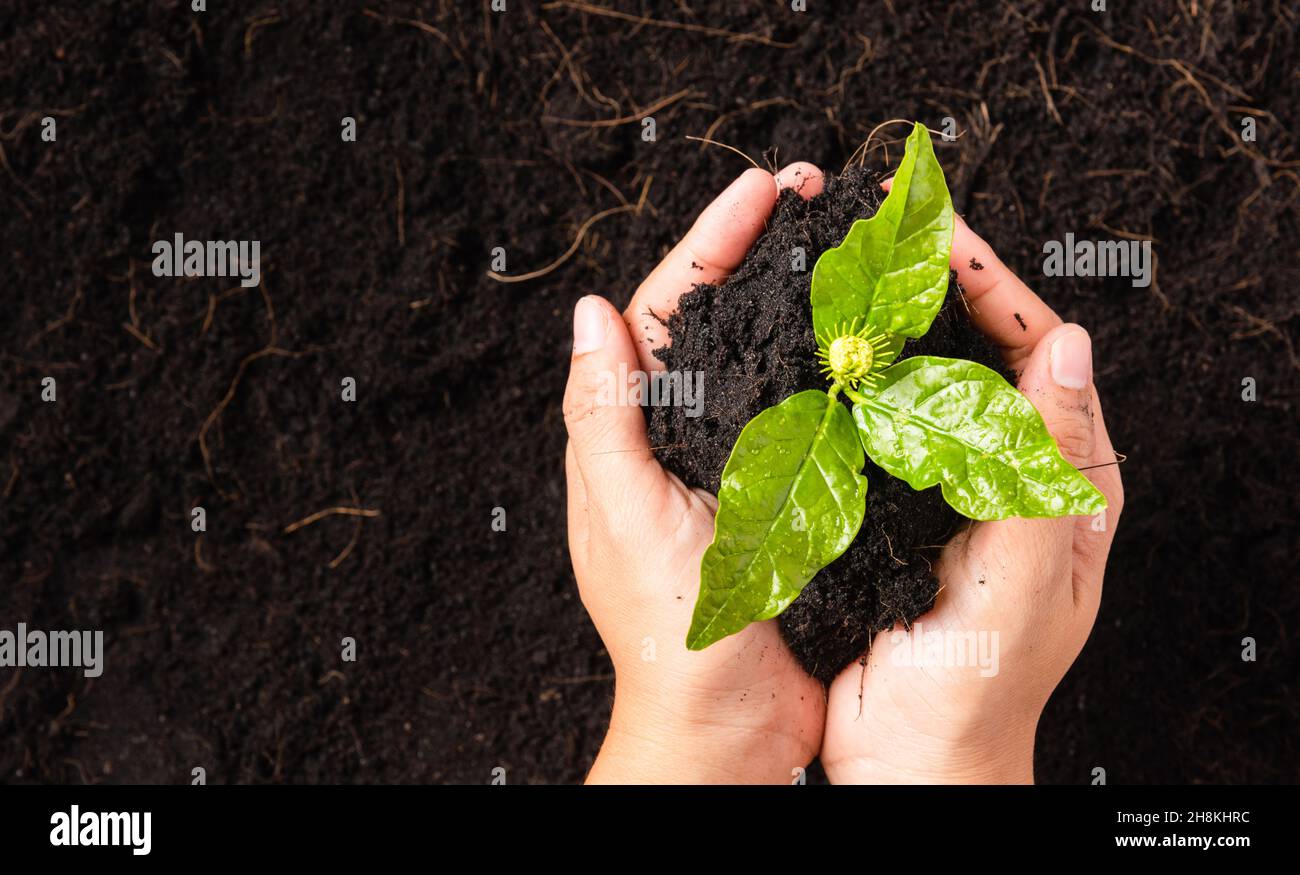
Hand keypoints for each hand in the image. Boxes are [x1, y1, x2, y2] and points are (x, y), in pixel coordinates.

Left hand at [564, 164, 828, 783]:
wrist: (728, 724)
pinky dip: (836, 367)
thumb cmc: (669, 634)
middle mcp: (683, 439)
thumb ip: (602, 417)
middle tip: (811, 195)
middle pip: (718, 323)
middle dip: (760, 253)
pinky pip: (810, 414)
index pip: (664, 313)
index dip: (710, 246)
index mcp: (635, 434)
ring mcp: (736, 464)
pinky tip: (873, 336)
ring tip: (846, 242)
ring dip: (801, 297)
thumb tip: (588, 313)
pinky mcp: (787, 495)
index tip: (759, 192)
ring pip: (767, 359)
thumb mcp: (627, 517)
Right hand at [820, 202, 1124, 783]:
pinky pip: (877, 426)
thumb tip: (1067, 343)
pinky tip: (816, 352)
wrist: (909, 756)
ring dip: (890, 324)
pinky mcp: (889, 508)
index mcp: (1063, 483)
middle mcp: (1007, 474)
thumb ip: (1045, 463)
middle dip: (938, 287)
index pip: (1040, 355)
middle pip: (981, 354)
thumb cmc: (980, 685)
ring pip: (924, 382)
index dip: (994, 286)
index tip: (943, 232)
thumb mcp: (1026, 570)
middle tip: (886, 228)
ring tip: (847, 270)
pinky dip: (851, 381)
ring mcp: (945, 488)